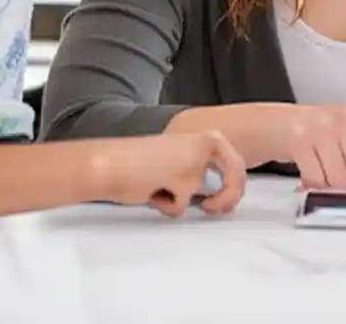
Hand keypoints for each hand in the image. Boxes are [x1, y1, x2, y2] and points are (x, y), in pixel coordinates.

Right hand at [91, 131, 245, 216]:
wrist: (108, 163)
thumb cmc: (136, 163)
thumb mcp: (178, 160)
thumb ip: (199, 168)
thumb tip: (220, 193)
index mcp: (204, 136)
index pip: (236, 161)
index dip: (235, 185)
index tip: (225, 201)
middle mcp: (205, 144)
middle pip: (236, 176)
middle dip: (230, 197)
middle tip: (213, 209)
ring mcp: (196, 161)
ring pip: (204, 193)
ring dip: (184, 199)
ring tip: (160, 189)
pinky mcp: (184, 178)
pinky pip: (183, 205)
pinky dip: (168, 206)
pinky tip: (153, 192)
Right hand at [285, 104, 345, 192]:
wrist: (284, 123)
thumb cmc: (328, 132)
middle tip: (344, 167)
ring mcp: (323, 127)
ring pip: (340, 179)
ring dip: (333, 183)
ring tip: (328, 165)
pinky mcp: (301, 140)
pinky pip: (317, 180)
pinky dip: (315, 182)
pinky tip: (314, 167)